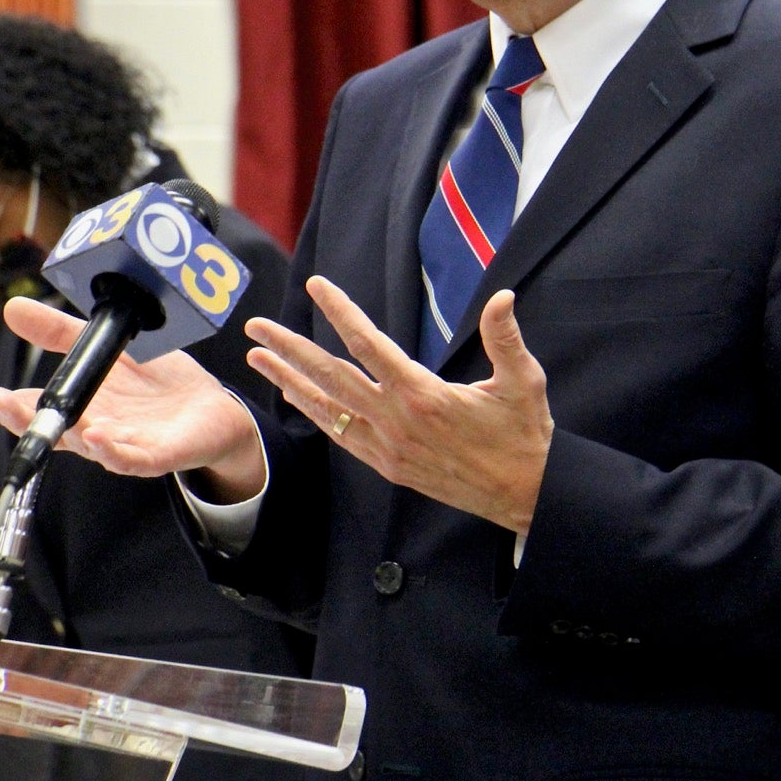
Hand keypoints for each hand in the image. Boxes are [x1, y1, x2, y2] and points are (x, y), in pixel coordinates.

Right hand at [0, 296, 265, 493]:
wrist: (214, 410)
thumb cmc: (159, 385)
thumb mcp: (107, 351)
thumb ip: (61, 335)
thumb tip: (11, 309)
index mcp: (82, 407)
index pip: (35, 408)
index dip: (1, 403)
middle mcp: (96, 431)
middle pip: (53, 430)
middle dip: (23, 420)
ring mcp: (125, 446)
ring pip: (88, 446)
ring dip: (68, 434)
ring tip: (50, 418)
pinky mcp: (158, 456)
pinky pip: (132, 459)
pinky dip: (114, 451)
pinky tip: (100, 437)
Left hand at [244, 278, 553, 532]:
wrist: (523, 494)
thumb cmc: (524, 434)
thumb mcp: (523, 381)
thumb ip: (505, 338)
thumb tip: (503, 296)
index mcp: (423, 395)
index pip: (369, 345)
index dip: (340, 312)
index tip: (315, 286)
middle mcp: (396, 421)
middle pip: (331, 377)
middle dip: (290, 349)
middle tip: (255, 326)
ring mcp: (388, 447)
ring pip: (327, 409)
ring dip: (289, 381)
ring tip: (257, 357)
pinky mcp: (388, 466)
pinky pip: (341, 435)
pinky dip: (315, 412)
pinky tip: (296, 396)